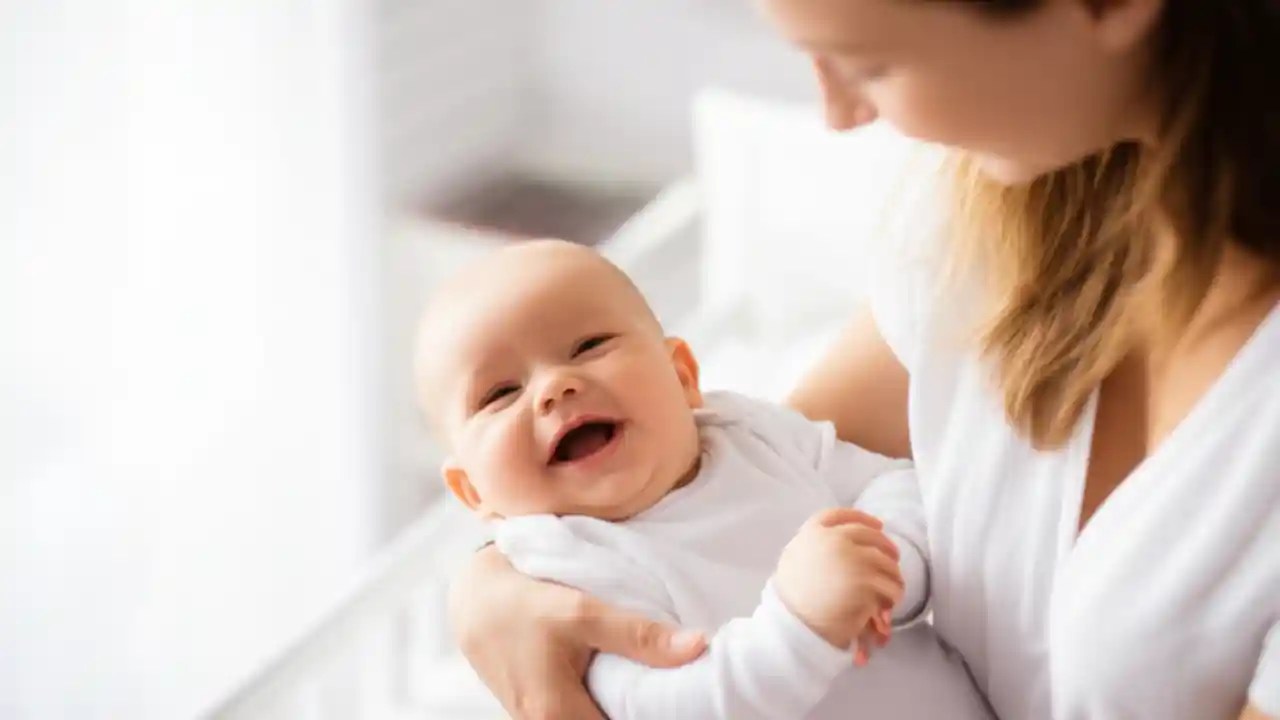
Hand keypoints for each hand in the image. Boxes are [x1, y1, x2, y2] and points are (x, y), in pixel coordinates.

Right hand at [450, 546, 708, 718]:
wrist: (476, 598)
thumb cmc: (525, 604)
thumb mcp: (584, 611)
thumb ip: (640, 635)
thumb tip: (698, 647)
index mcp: (558, 715)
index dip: (653, 718)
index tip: (680, 701)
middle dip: (637, 714)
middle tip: (669, 692)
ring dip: (618, 710)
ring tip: (648, 689)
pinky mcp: (537, 714)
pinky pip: (578, 717)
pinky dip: (601, 706)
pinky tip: (620, 686)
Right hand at [772, 508, 903, 658]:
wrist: (793, 624)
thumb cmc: (791, 597)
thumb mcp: (794, 559)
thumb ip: (815, 546)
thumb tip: (843, 539)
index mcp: (814, 532)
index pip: (842, 515)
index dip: (863, 518)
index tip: (877, 525)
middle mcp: (834, 540)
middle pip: (871, 535)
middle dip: (886, 546)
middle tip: (893, 557)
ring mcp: (853, 560)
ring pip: (887, 563)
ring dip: (893, 575)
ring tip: (892, 587)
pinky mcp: (866, 583)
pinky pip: (891, 587)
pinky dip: (893, 596)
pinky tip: (888, 605)